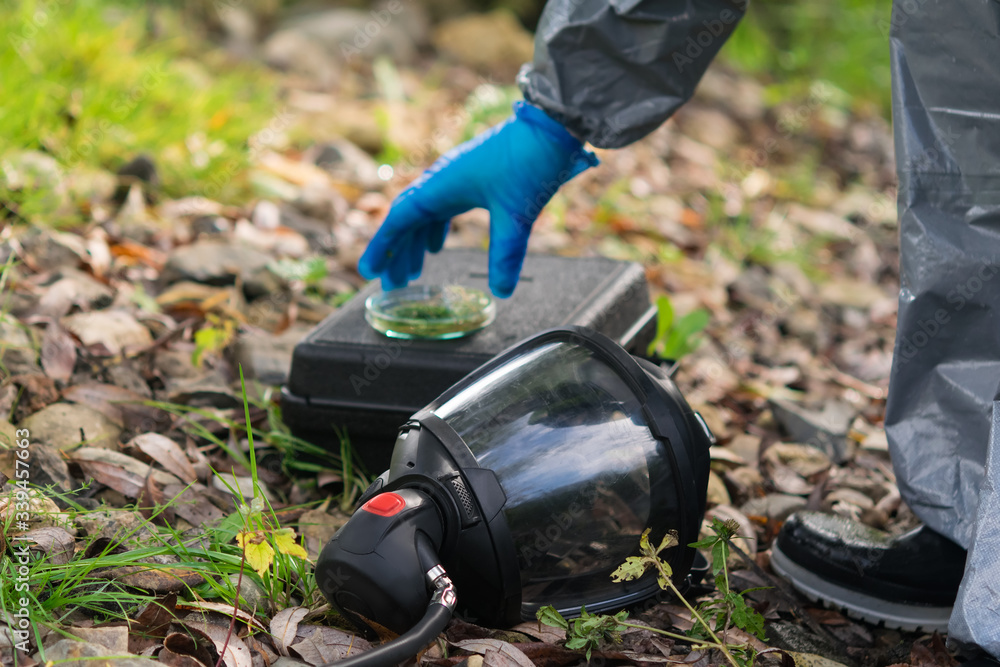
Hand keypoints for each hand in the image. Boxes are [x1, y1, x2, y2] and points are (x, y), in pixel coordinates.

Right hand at [358, 101, 597, 297]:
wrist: (552, 126)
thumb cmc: (530, 163)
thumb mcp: (516, 215)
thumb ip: (505, 255)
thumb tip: (501, 292)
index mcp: (440, 186)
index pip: (399, 219)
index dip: (382, 247)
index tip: (369, 271)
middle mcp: (441, 180)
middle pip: (407, 219)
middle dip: (397, 252)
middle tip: (391, 285)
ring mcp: (456, 177)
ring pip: (424, 214)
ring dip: (415, 243)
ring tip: (411, 273)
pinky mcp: (472, 177)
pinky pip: (442, 207)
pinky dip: (435, 229)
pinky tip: (437, 245)